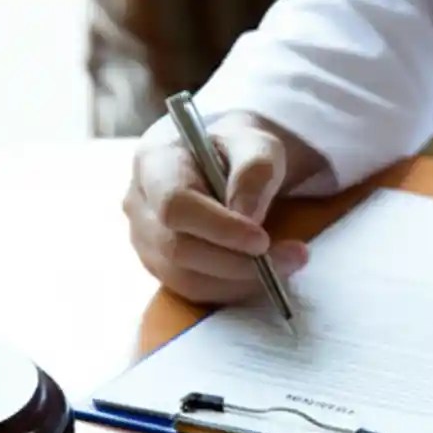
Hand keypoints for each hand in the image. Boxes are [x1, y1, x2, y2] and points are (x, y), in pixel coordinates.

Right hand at [123, 111, 308, 303]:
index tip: (261, 239)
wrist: (231, 164)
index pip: (174, 205)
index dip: (218, 228)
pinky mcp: (163, 267)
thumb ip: (255, 170)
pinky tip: (266, 274)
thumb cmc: (240, 149)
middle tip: (293, 256)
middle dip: (238, 261)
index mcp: (154, 162)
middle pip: (178, 249)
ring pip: (186, 278)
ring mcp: (146, 240)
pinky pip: (195, 290)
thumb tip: (247, 215)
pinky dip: (235, 288)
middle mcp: (139, 204)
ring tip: (289, 264)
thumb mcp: (258, 143)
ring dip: (242, 280)